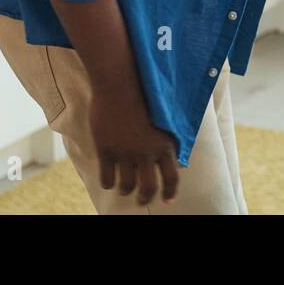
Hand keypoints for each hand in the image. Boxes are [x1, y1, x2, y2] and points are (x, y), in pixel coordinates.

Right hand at [89, 80, 179, 206]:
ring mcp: (125, 153)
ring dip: (125, 190)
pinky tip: (109, 181)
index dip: (170, 192)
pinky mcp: (106, 151)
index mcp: (165, 145)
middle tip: (141, 200)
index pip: (172, 178)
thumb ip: (169, 138)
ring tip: (124, 189)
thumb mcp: (164, 119)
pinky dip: (109, 184)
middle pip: (148, 187)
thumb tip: (176, 156)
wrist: (120, 83)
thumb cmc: (144, 95)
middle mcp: (147, 153)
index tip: (168, 200)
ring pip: (126, 185)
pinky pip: (107, 178)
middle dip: (145, 197)